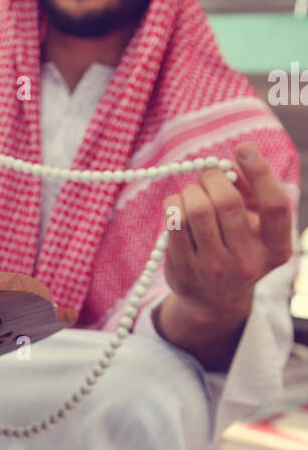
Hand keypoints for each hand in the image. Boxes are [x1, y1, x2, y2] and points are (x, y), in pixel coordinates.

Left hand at [162, 141, 293, 328]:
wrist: (215, 300)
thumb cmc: (238, 248)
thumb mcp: (256, 227)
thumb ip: (250, 193)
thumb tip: (230, 164)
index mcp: (275, 250)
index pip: (275, 207)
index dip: (261, 172)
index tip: (243, 148)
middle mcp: (247, 263)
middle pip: (227, 203)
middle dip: (213, 177)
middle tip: (208, 173)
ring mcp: (214, 269)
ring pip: (196, 210)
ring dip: (191, 190)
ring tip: (193, 193)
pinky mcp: (184, 270)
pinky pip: (173, 221)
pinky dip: (174, 203)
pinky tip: (178, 205)